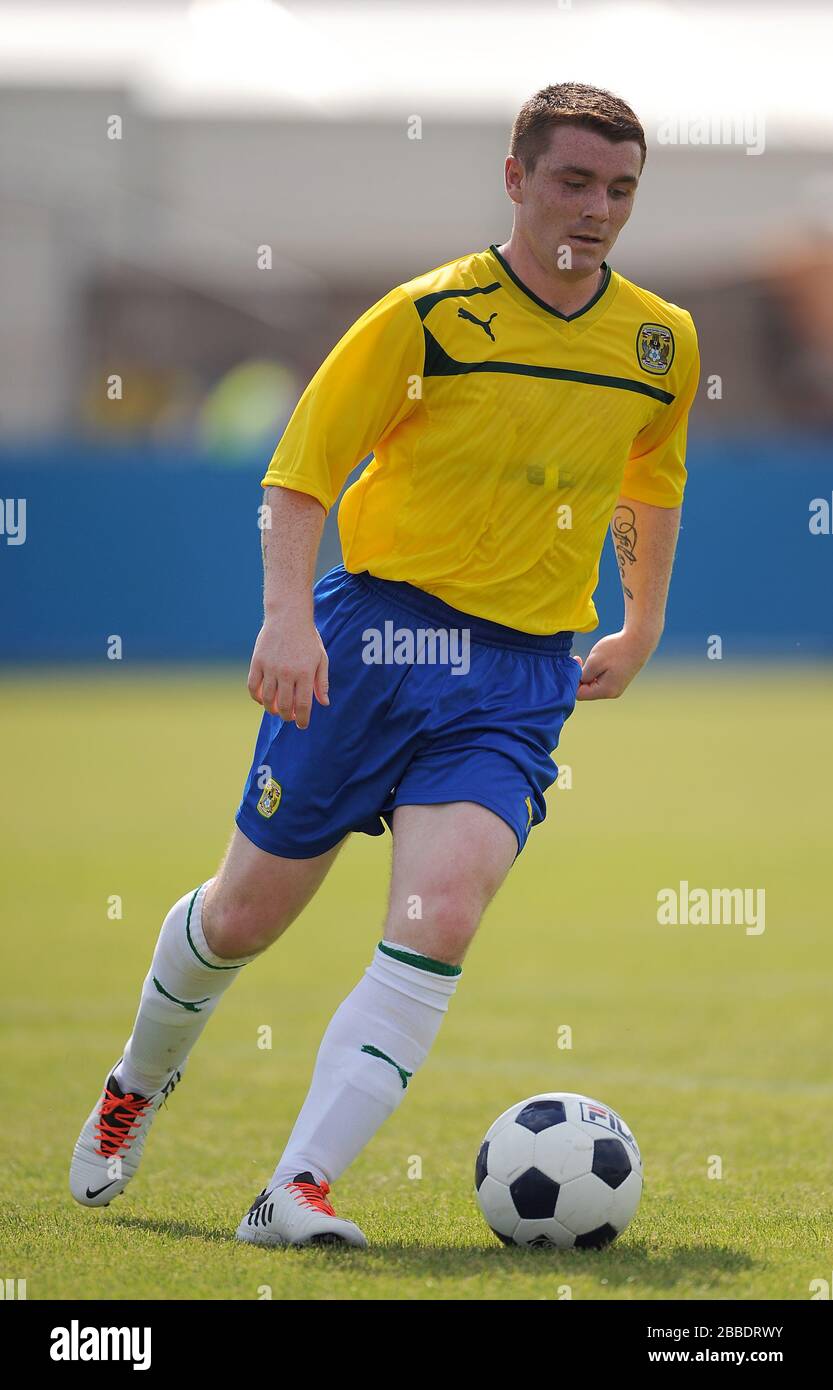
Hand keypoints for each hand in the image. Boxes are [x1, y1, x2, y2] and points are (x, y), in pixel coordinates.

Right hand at [247, 614, 328, 728]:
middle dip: (287, 717)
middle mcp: (287, 673)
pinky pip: (253, 687)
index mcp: (305, 673)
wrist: (288, 616)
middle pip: (284, 706)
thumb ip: (321, 682)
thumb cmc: (307, 639)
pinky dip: (256, 697)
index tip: (302, 725)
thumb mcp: (321, 659)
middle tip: (289, 717)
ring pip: (267, 699)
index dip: (302, 720)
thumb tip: (323, 703)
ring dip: (272, 709)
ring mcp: (270, 668)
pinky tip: (262, 699)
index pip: (303, 705)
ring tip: (277, 710)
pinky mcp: (257, 662)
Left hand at [574, 629, 657, 701]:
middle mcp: (612, 693)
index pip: (580, 694)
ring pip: (594, 686)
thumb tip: (578, 682)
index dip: (573, 680)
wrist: (639, 641)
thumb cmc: (616, 650)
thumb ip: (583, 676)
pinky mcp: (619, 681)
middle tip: (581, 659)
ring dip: (589, 674)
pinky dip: (597, 672)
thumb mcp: (594, 661)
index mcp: (606, 691)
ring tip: (594, 659)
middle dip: (581, 677)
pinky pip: (602, 681)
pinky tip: (601, 660)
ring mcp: (617, 688)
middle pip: (587, 691)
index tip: (576, 662)